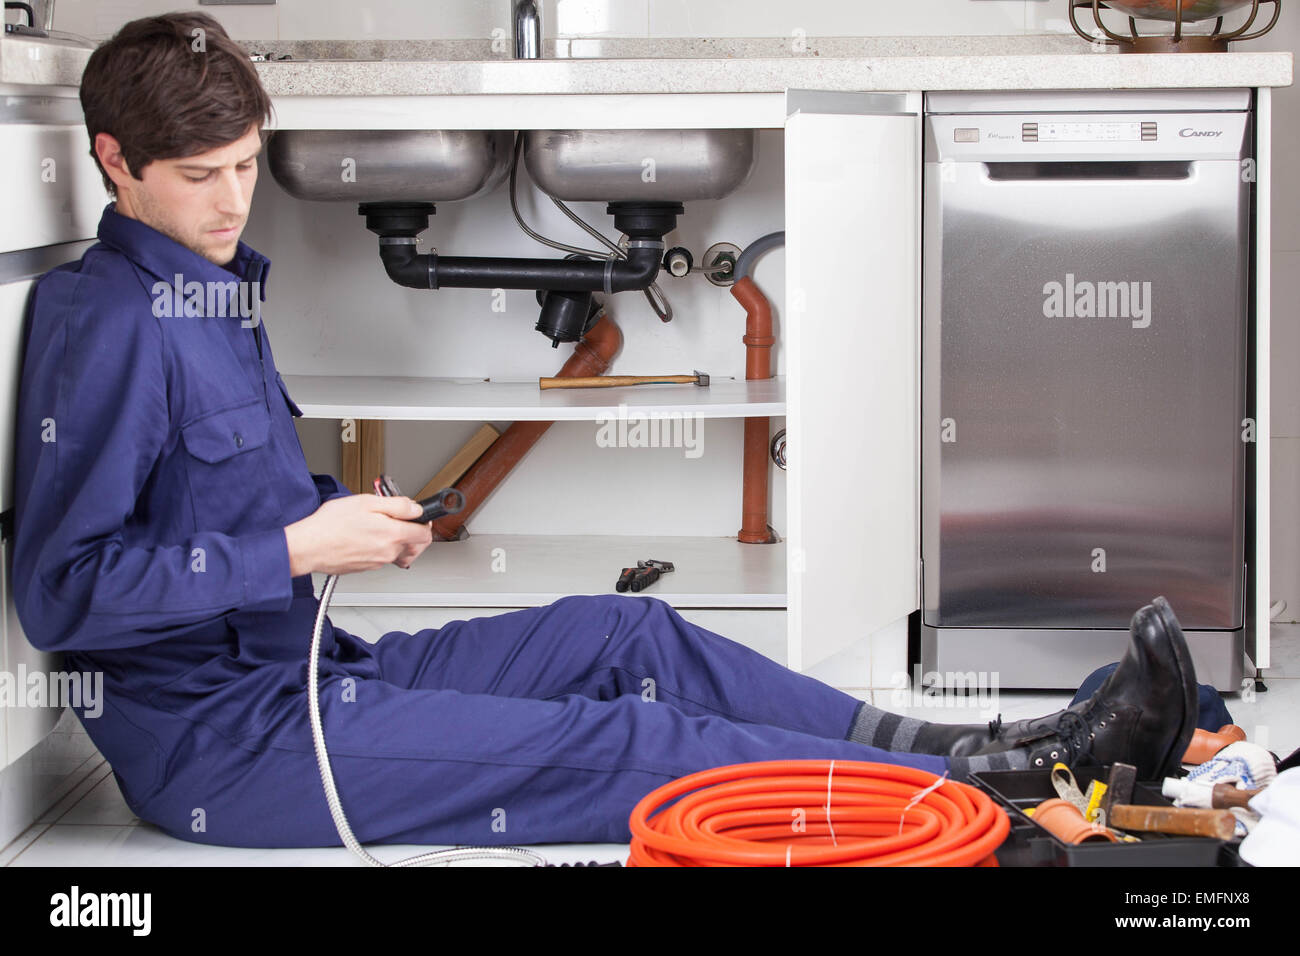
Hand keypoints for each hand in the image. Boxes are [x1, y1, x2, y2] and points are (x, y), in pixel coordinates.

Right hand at [284, 494, 433, 576]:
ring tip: (379, 526)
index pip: (425, 534)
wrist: (307, 547)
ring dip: (395, 540)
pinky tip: (365, 536)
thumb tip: (415, 508)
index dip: (424, 522)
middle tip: (401, 519)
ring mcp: (378, 562)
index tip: (419, 516)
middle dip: (412, 532)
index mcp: (392, 534)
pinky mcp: (366, 567)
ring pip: (399, 552)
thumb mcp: (366, 502)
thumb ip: (396, 505)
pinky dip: (380, 547)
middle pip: (415, 545)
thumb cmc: (330, 525)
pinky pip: (382, 557)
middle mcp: (388, 552)